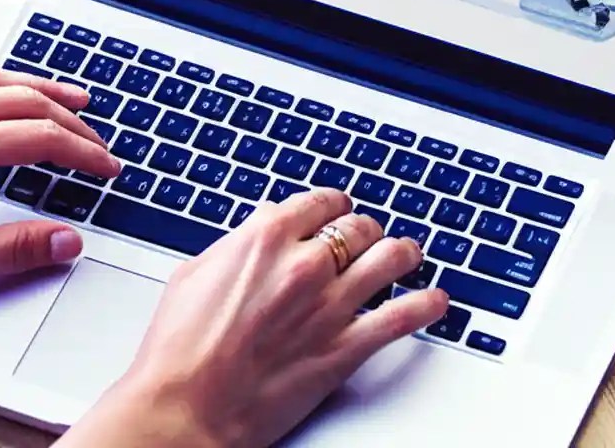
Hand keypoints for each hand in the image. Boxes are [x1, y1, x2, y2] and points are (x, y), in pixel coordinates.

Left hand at [0, 68, 120, 285]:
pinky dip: (3, 81)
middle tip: (98, 146)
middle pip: (29, 102)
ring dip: (44, 89)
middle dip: (74, 124)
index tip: (105, 167)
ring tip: (74, 100)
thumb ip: (7, 251)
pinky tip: (10, 90)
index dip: (84, 152)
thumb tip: (66, 243)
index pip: (43, 137)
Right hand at [57, 189, 448, 447]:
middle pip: (360, 228)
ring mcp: (330, 306)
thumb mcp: (195, 274)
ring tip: (409, 255)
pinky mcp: (345, 348)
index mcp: (265, 239)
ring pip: (391, 259)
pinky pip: (403, 318)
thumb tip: (265, 226)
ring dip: (404, 254)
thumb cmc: (178, 351)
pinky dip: (426, 306)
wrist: (182, 410)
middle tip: (369, 239)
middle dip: (366, 231)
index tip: (338, 213)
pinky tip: (435, 301)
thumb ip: (239, 243)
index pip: (322, 203)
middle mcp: (305, 265)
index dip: (334, 207)